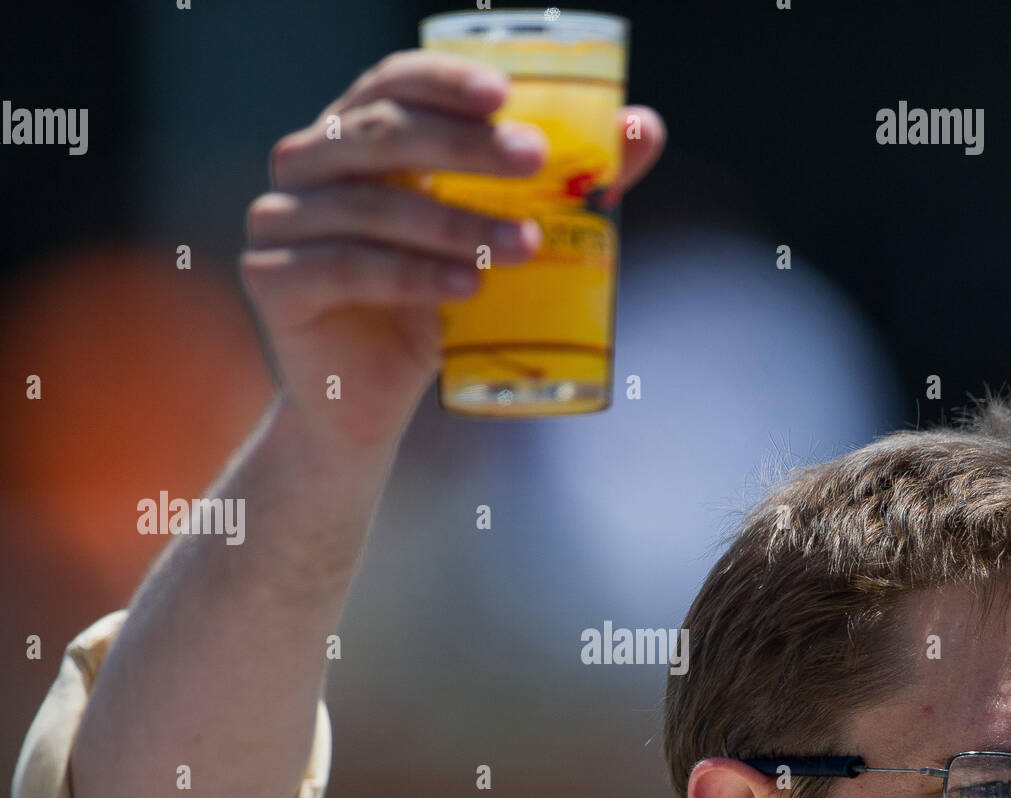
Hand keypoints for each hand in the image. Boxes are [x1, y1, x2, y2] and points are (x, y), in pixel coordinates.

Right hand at [240, 51, 665, 452]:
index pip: (390, 84)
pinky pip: (347, 267)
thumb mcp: (491, 244)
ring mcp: (277, 220)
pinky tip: (468, 289)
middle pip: (382, 137)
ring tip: (526, 246)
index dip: (444, 82)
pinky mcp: (271, 280)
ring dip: (455, 224)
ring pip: (371, 208)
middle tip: (535, 162)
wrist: (365, 407)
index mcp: (352, 139)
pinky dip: (414, 277)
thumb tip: (644, 129)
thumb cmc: (431, 314)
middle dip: (465, 148)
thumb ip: (556, 188)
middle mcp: (305, 166)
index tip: (508, 94)